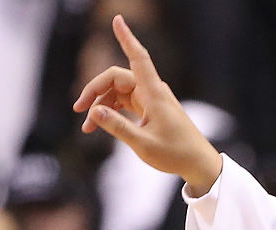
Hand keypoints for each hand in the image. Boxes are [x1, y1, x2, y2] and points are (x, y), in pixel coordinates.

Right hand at [75, 16, 224, 193]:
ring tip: (87, 128)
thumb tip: (94, 111)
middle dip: (95, 90)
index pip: (138, 58)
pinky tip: (99, 125)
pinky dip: (111, 111)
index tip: (117, 19)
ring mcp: (150, 99)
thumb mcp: (143, 144)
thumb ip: (117, 127)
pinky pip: (124, 102)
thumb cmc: (175, 154)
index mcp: (154, 94)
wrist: (197, 164)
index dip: (126, 38)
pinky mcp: (149, 108)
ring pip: (118, 91)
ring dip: (101, 105)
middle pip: (116, 77)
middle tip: (78, 110)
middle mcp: (152, 91)